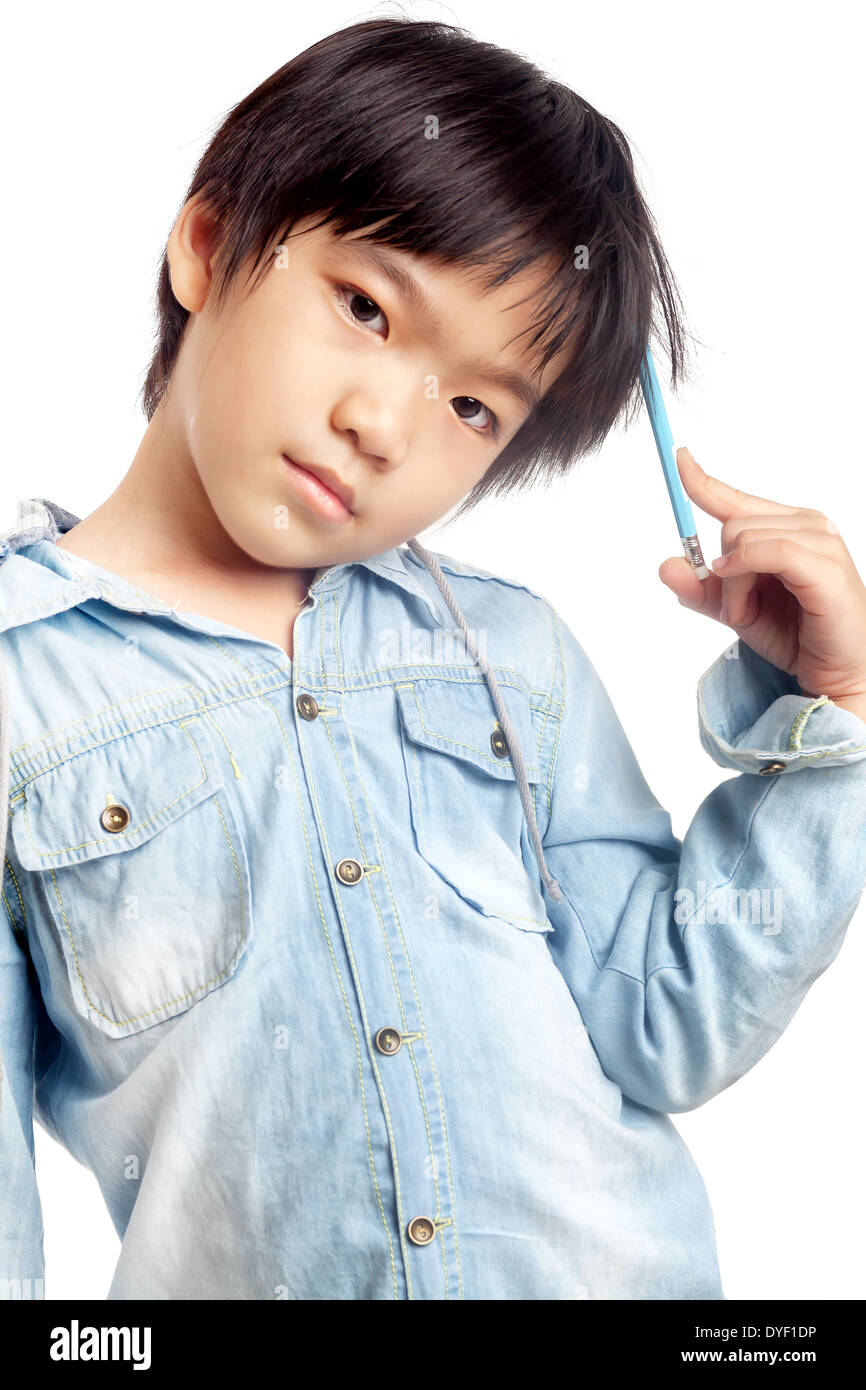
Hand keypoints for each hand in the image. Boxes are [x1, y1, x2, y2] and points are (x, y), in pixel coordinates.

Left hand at [658, 448, 865, 710]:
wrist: (837, 670)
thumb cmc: (794, 633)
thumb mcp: (735, 610)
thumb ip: (700, 590)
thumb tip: (665, 565)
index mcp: (785, 525)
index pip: (736, 497)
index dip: (702, 481)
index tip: (679, 459)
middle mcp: (806, 523)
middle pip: (732, 521)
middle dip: (720, 570)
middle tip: (735, 608)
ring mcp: (820, 540)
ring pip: (744, 539)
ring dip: (732, 587)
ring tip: (748, 614)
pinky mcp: (825, 566)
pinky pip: (772, 551)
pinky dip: (744, 574)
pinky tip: (742, 601)